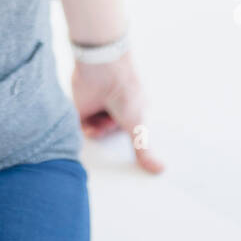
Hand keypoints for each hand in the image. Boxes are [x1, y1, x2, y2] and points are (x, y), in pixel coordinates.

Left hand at [72, 54, 164, 173]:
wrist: (102, 69)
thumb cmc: (126, 93)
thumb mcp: (136, 125)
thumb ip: (143, 149)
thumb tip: (160, 170)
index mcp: (134, 113)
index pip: (134, 136)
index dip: (134, 148)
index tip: (136, 164)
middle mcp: (116, 112)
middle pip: (113, 137)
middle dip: (112, 142)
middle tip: (113, 138)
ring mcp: (99, 110)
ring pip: (97, 133)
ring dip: (98, 133)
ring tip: (100, 126)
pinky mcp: (81, 108)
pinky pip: (80, 126)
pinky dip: (84, 129)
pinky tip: (89, 127)